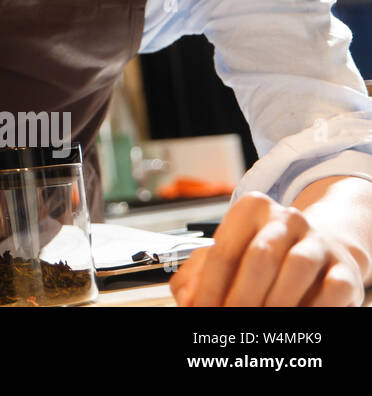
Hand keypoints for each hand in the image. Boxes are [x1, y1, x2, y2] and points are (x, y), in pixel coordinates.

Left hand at [169, 191, 364, 305]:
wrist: (323, 251)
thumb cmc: (266, 255)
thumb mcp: (229, 255)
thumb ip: (199, 274)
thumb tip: (188, 298)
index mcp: (251, 209)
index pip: (223, 250)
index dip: (209, 286)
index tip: (202, 310)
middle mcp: (286, 219)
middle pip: (259, 257)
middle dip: (241, 295)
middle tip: (229, 319)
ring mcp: (318, 242)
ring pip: (297, 267)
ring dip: (275, 301)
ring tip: (259, 324)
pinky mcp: (345, 269)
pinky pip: (331, 288)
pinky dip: (311, 308)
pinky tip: (294, 320)